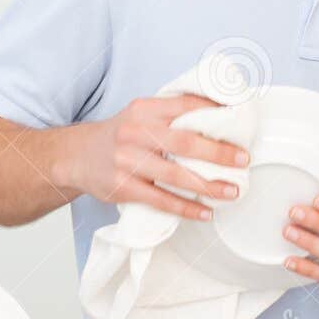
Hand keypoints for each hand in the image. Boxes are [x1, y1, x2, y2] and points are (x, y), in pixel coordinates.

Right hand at [55, 94, 249, 219]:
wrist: (76, 156)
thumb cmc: (120, 135)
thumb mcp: (141, 113)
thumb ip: (172, 113)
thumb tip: (220, 114)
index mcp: (145, 109)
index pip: (186, 106)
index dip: (215, 112)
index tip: (240, 122)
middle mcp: (135, 132)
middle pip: (185, 142)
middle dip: (218, 153)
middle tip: (243, 160)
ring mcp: (128, 161)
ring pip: (176, 176)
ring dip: (208, 185)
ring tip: (232, 191)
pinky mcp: (123, 188)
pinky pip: (161, 200)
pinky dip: (186, 208)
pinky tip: (206, 212)